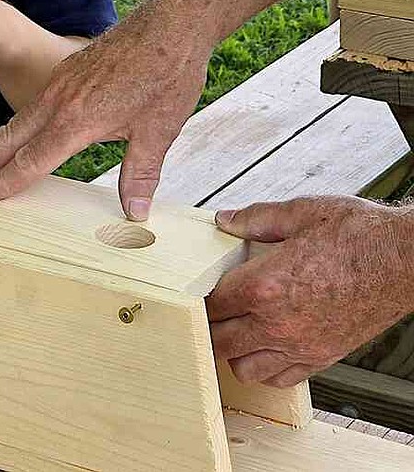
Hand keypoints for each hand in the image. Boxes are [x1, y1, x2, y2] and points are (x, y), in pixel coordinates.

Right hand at [0, 0, 210, 220]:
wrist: (170, 23)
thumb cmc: (166, 73)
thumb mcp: (158, 131)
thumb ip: (140, 173)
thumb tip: (135, 213)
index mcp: (77, 120)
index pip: (30, 160)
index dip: (3, 182)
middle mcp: (60, 100)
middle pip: (9, 138)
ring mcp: (62, 82)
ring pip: (20, 119)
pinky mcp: (70, 70)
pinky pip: (35, 104)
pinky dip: (18, 124)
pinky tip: (21, 132)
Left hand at [207, 196, 413, 386]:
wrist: (402, 260)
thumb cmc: (358, 235)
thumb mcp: (300, 212)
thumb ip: (256, 218)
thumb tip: (225, 220)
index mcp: (265, 284)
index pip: (213, 302)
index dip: (199, 295)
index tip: (197, 288)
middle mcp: (277, 322)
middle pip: (220, 340)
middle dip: (208, 326)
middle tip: (208, 310)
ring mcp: (299, 345)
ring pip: (245, 368)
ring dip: (233, 351)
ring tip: (234, 329)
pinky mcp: (321, 357)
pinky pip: (280, 378)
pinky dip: (265, 368)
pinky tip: (265, 346)